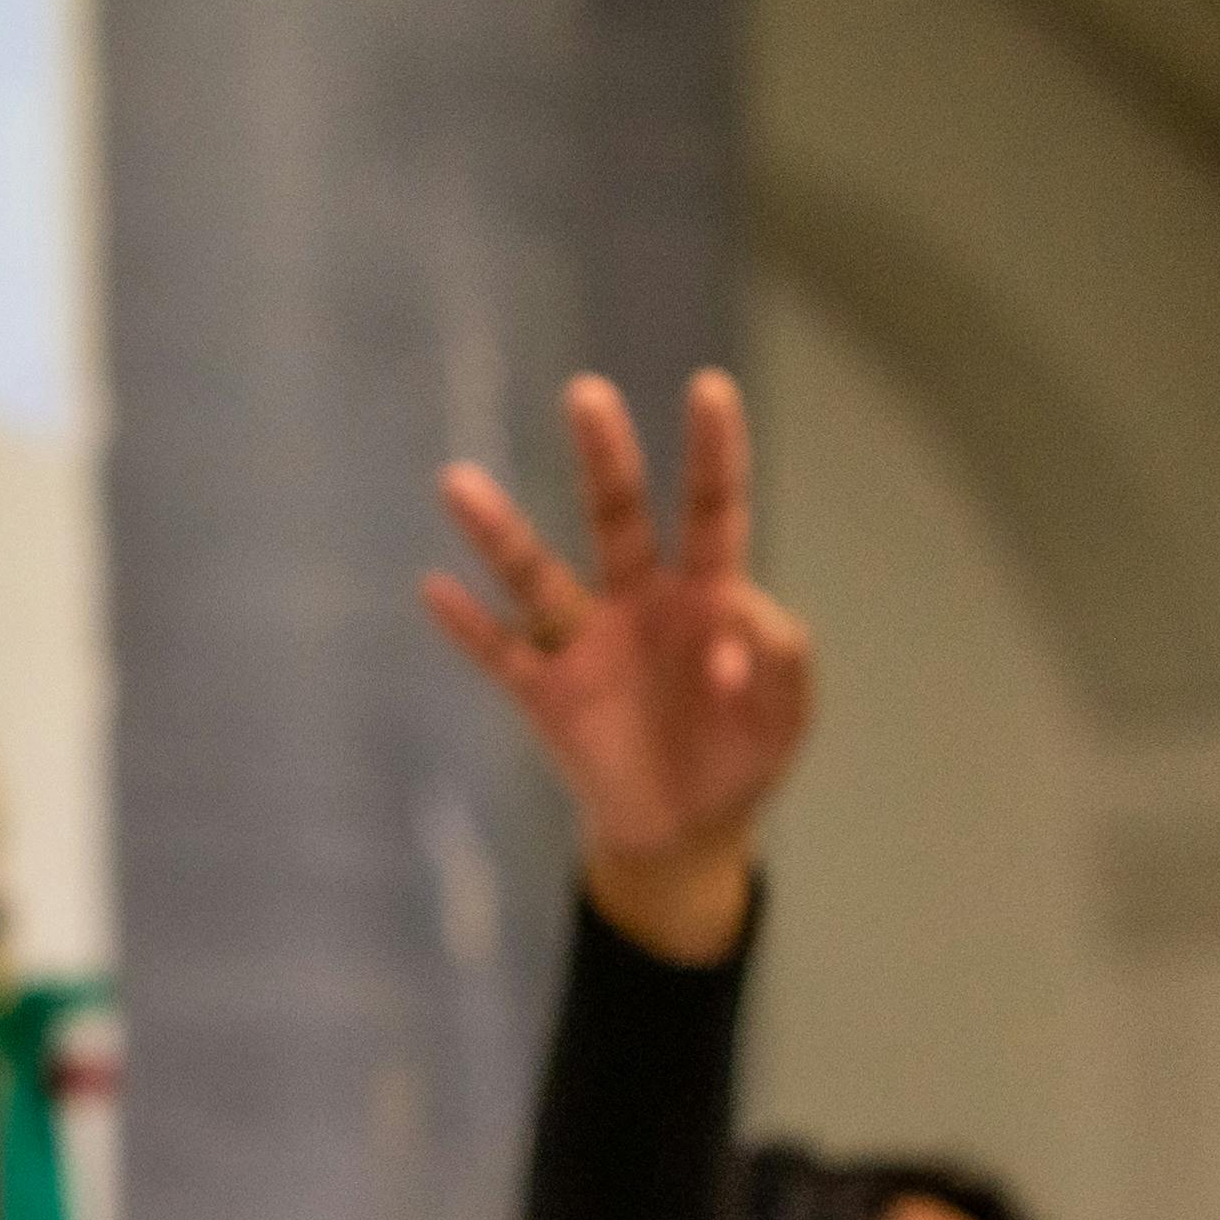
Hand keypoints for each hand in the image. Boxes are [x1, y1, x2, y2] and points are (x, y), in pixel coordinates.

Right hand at [422, 370, 812, 966]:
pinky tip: (433, 590)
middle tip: (587, 395)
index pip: (712, 508)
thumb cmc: (740, 755)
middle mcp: (639, 600)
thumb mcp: (785, 714)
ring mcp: (586, 645)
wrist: (684, 832)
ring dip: (498, 534)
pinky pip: (501, 655)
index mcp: (707, 592)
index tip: (709, 388)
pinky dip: (468, 627)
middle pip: (618, 516)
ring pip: (537, 577)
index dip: (712, 452)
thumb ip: (780, 664)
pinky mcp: (548, 696)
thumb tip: (727, 646)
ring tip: (456, 481)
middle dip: (604, 458)